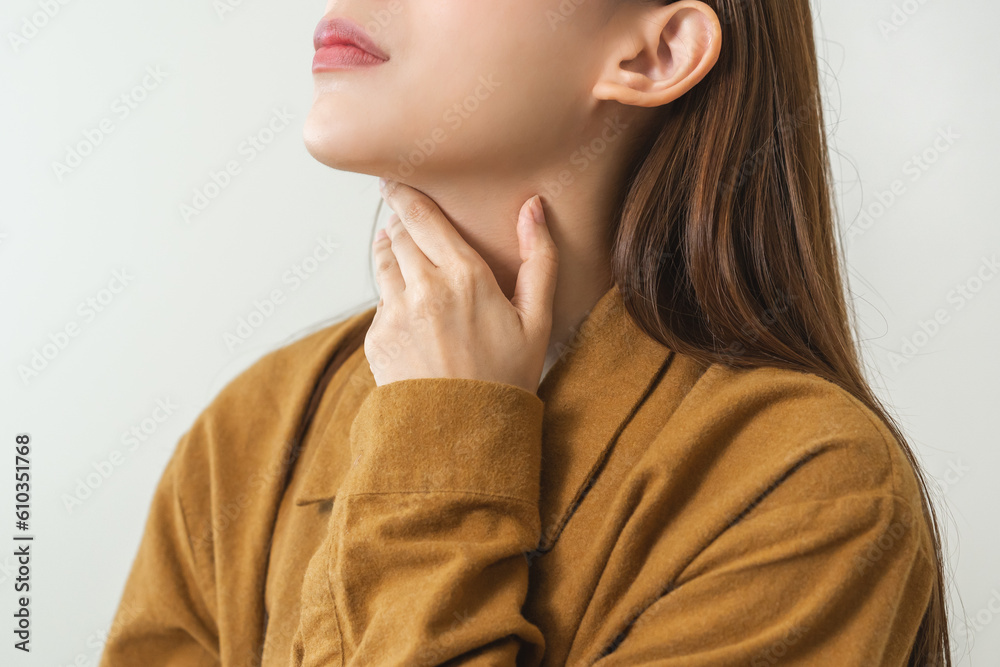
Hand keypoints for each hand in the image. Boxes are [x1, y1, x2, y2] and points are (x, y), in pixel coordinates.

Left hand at [366, 179, 558, 393]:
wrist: (463, 435)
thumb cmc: (507, 376)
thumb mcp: (537, 320)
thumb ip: (539, 258)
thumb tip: (533, 206)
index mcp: (465, 277)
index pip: (422, 217)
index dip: (404, 193)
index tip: (396, 180)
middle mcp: (424, 289)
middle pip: (398, 233)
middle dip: (400, 221)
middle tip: (404, 214)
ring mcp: (394, 313)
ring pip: (382, 261)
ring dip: (390, 250)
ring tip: (400, 249)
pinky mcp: (377, 337)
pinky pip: (379, 301)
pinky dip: (391, 295)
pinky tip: (411, 308)